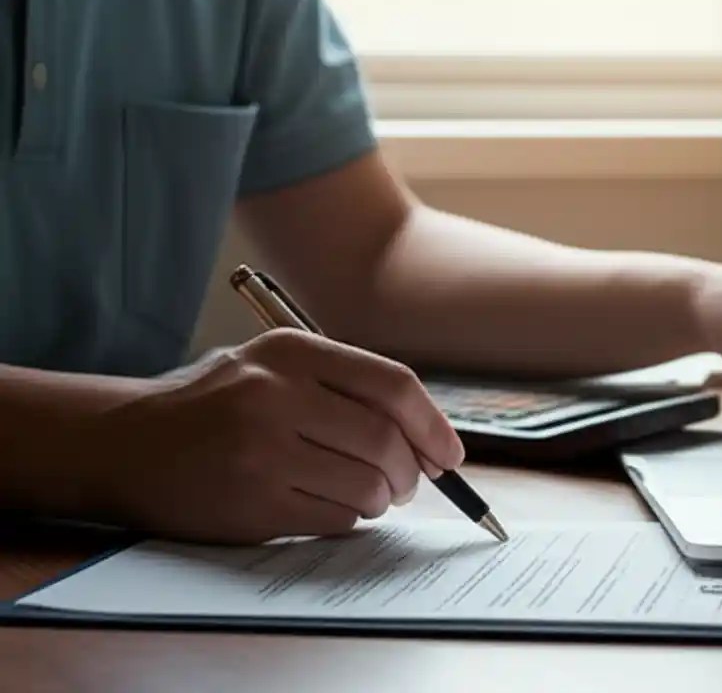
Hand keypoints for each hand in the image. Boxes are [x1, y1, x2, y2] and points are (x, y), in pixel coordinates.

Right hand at [75, 329, 462, 543]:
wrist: (124, 443)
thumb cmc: (217, 407)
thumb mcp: (273, 368)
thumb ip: (345, 389)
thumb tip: (430, 440)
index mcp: (289, 352)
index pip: (392, 384)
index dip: (433, 424)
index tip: (449, 454)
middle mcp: (275, 395)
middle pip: (385, 440)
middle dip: (410, 471)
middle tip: (406, 483)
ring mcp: (260, 450)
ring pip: (367, 485)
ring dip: (381, 499)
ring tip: (367, 495)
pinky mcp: (251, 503)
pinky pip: (335, 519)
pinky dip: (348, 518)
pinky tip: (326, 506)